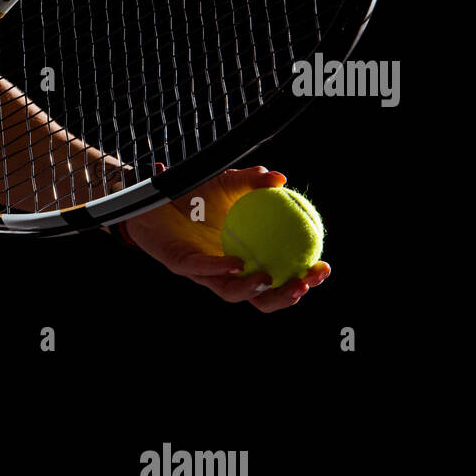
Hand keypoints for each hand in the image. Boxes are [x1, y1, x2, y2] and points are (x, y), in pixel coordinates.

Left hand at [122, 166, 330, 311]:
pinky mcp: (177, 262)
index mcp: (243, 257)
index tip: (324, 268)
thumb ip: (250, 180)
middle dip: (284, 296)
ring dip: (252, 290)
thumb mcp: (225, 182)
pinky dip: (219, 269)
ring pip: (229, 292)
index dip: (301, 279)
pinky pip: (200, 269)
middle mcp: (224, 270)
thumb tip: (279, 177)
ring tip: (270, 279)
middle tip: (306, 283)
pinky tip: (237, 264)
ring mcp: (200, 270)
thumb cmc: (191, 193)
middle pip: (259, 297)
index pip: (277, 277)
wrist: (151, 195)